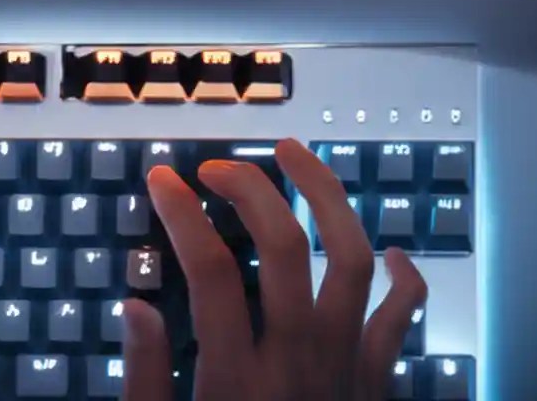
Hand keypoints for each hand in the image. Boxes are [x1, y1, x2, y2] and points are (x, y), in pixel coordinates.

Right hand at [118, 138, 427, 399]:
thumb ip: (145, 377)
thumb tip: (135, 306)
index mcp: (237, 376)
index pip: (209, 269)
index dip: (182, 212)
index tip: (161, 179)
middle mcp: (298, 359)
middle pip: (286, 247)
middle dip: (251, 189)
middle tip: (218, 166)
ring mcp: (347, 366)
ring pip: (352, 259)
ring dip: (328, 197)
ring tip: (296, 157)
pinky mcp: (378, 380)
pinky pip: (401, 313)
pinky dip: (399, 274)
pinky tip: (382, 249)